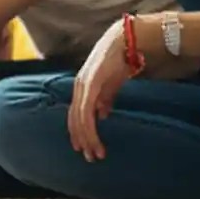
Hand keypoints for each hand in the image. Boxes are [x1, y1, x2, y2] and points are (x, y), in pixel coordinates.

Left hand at [69, 20, 128, 161]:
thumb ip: (105, 99)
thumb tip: (102, 115)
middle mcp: (78, 87)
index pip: (75, 114)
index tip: (83, 148)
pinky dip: (90, 128)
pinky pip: (86, 111)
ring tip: (96, 153)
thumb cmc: (118, 60)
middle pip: (74, 120)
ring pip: (80, 119)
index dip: (78, 132)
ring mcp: (83, 86)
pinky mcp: (90, 85)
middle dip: (82, 140)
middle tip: (90, 157)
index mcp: (81, 87)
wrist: (124, 41)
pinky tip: (95, 139)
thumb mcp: (111, 84)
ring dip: (88, 138)